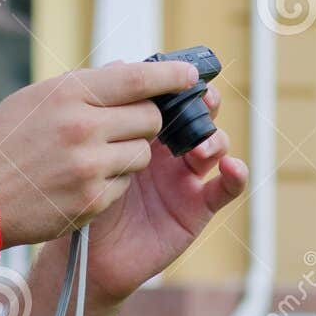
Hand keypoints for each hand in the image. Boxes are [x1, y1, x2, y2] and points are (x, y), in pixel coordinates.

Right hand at [0, 59, 206, 247]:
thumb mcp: (33, 100)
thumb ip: (83, 87)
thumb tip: (128, 70)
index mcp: (67, 94)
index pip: (138, 79)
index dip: (171, 75)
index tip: (190, 74)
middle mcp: (82, 128)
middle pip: (149, 119)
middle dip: (148, 121)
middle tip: (130, 124)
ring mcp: (89, 167)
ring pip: (141, 154)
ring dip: (129, 154)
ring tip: (94, 156)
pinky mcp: (92, 201)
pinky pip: (124, 185)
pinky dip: (112, 182)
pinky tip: (81, 181)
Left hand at [82, 71, 247, 303]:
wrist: (82, 252)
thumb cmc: (80, 197)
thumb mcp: (87, 148)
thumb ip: (103, 109)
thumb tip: (120, 64)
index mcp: (143, 130)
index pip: (171, 97)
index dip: (180, 83)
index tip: (183, 73)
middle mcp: (169, 150)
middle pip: (200, 116)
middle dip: (205, 104)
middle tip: (201, 100)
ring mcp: (186, 177)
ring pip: (216, 145)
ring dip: (215, 139)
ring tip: (200, 147)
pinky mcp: (198, 207)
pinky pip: (225, 189)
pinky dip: (236, 175)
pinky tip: (231, 168)